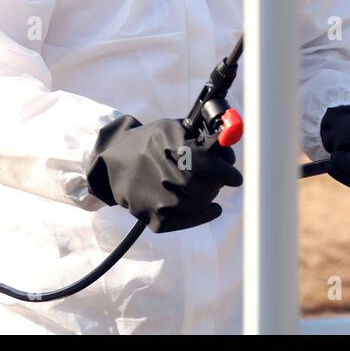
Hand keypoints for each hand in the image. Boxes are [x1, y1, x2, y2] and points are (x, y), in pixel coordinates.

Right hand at [85, 116, 243, 232]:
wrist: (114, 164)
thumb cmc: (150, 143)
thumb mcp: (172, 129)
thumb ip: (200, 135)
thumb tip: (230, 140)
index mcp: (170, 148)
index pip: (208, 164)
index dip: (226, 171)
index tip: (235, 176)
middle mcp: (164, 176)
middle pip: (207, 186)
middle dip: (217, 182)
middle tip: (218, 177)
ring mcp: (159, 200)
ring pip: (200, 204)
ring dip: (208, 195)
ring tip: (204, 186)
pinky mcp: (155, 219)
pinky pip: (188, 221)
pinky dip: (203, 214)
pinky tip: (211, 207)